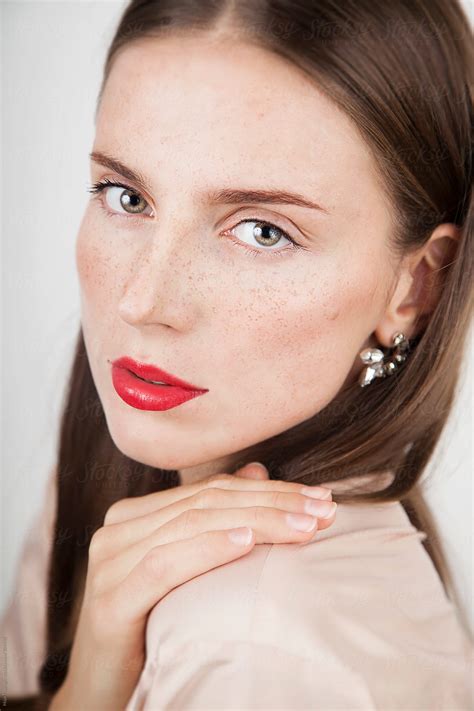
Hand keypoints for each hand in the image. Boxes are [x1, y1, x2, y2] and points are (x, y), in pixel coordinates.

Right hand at [49, 463, 335, 709]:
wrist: (102, 694)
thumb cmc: (151, 628)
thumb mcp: (187, 569)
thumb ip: (214, 517)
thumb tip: (258, 469)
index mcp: (133, 516)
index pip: (210, 491)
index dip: (268, 489)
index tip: (319, 497)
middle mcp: (117, 530)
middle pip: (206, 503)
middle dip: (272, 503)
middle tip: (323, 509)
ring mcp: (109, 563)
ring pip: (191, 525)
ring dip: (256, 521)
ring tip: (304, 526)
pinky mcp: (109, 602)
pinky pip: (164, 564)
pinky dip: (209, 547)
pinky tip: (248, 541)